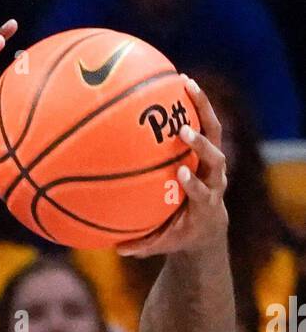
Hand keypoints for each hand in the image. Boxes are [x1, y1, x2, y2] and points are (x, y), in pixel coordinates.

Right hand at [120, 79, 227, 256]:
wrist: (209, 225)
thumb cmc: (180, 234)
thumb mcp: (164, 243)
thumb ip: (143, 245)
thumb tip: (116, 249)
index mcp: (205, 205)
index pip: (202, 193)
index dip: (194, 184)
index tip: (181, 174)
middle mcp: (215, 180)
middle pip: (215, 160)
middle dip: (201, 146)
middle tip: (183, 131)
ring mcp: (215, 162)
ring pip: (215, 132)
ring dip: (203, 110)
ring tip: (187, 86)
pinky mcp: (212, 147)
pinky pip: (207, 120)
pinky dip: (198, 102)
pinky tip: (182, 82)